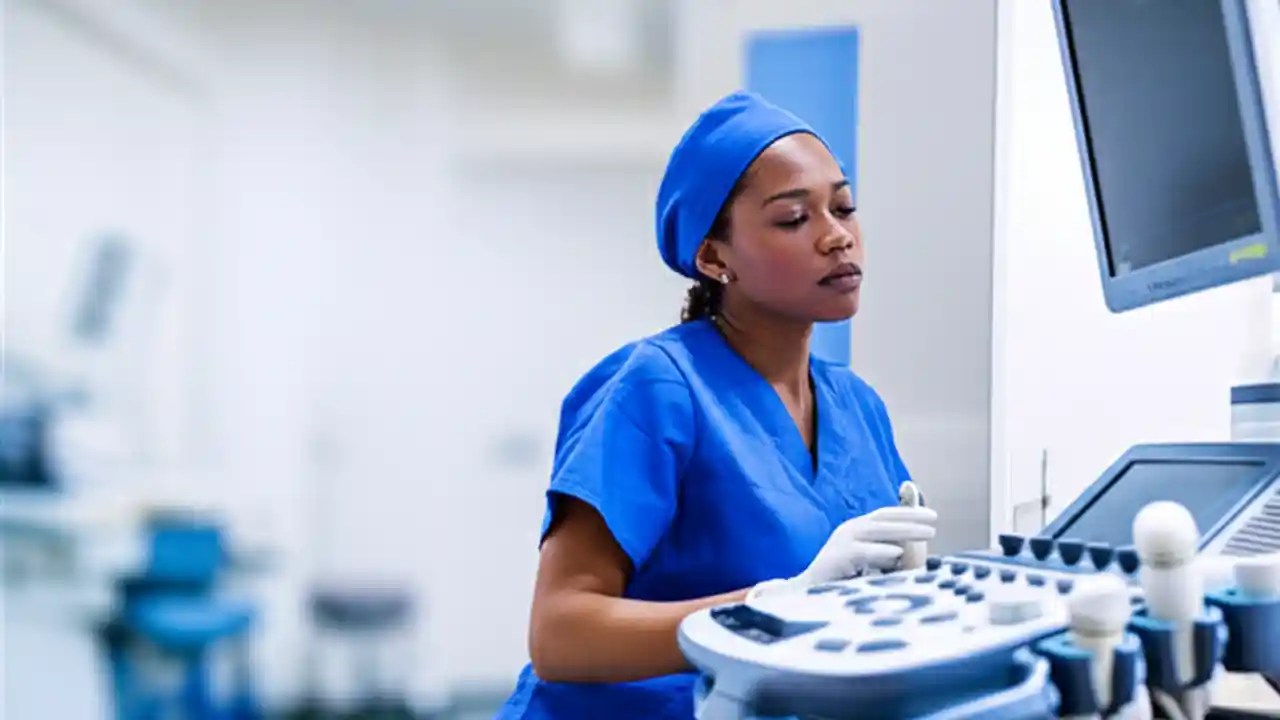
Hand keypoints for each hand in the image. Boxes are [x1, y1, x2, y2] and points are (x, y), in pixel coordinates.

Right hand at [749, 506, 937, 598]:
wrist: (807, 600)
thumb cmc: (842, 586)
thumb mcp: (871, 567)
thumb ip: (889, 556)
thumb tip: (912, 549)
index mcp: (857, 531)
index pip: (885, 515)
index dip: (908, 512)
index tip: (932, 516)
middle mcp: (848, 531)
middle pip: (882, 518)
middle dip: (911, 517)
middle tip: (934, 520)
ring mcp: (839, 543)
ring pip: (875, 530)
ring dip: (904, 530)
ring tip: (928, 533)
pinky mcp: (834, 559)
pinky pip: (860, 551)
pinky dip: (880, 552)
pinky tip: (898, 554)